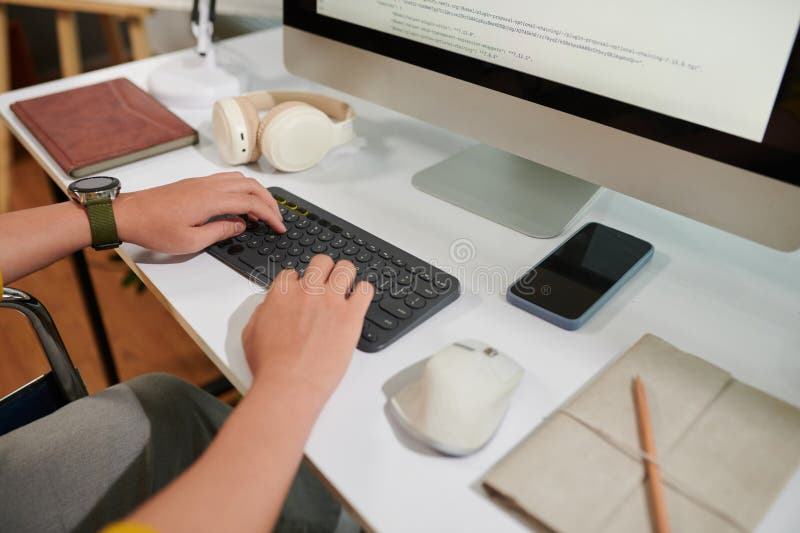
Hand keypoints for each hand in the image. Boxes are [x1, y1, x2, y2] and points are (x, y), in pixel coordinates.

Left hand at [114, 172, 285, 253]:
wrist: (129, 214)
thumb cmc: (154, 228)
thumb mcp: (191, 241)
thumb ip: (220, 232)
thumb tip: (240, 225)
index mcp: (212, 199)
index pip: (252, 203)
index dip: (270, 215)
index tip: (279, 227)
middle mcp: (209, 186)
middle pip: (251, 186)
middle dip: (269, 202)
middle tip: (277, 219)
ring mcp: (202, 182)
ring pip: (240, 180)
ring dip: (256, 193)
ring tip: (261, 212)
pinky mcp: (195, 184)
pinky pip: (227, 181)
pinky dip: (242, 190)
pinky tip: (239, 205)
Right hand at [242, 256, 373, 403]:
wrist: (289, 385)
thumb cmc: (270, 367)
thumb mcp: (251, 334)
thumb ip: (262, 313)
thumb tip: (270, 306)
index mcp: (281, 294)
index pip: (292, 273)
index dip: (298, 282)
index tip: (303, 292)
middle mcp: (307, 292)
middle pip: (321, 262)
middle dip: (324, 270)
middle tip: (328, 283)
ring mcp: (330, 302)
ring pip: (346, 268)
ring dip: (346, 275)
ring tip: (347, 286)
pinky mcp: (351, 316)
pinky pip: (365, 290)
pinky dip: (364, 292)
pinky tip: (360, 301)